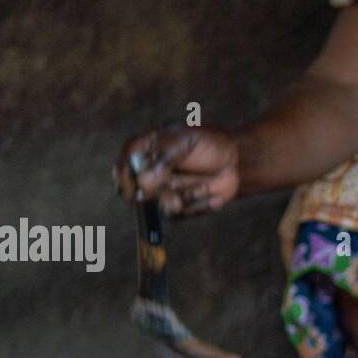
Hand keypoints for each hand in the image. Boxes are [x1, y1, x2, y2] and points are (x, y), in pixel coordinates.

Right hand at [114, 124, 239, 215]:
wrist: (234, 160)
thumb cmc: (208, 143)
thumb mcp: (186, 141)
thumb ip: (164, 160)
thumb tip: (143, 184)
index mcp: (145, 150)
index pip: (123, 166)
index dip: (123, 179)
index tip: (133, 190)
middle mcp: (150, 173)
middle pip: (138, 192)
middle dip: (161, 192)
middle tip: (179, 187)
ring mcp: (163, 191)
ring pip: (161, 205)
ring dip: (185, 197)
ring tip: (204, 186)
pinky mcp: (178, 207)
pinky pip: (179, 215)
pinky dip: (198, 206)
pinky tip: (214, 196)